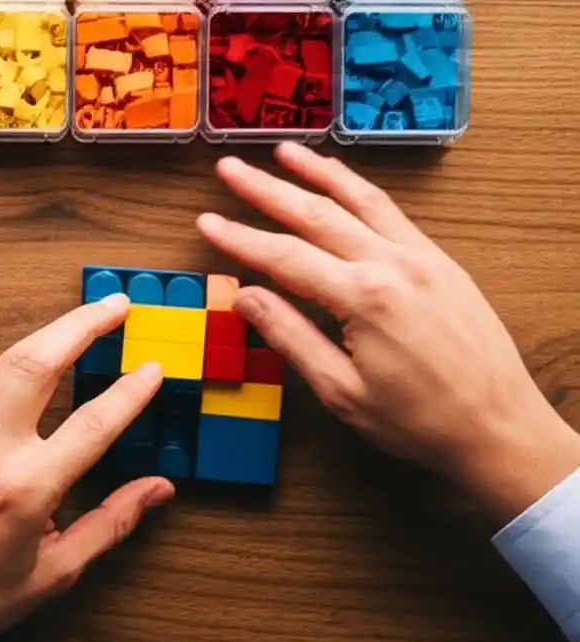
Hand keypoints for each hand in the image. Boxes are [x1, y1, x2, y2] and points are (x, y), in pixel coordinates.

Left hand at [0, 295, 173, 641]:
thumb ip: (111, 523)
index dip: (131, 392)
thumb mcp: (57, 572)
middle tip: (117, 304)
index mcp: (24, 489)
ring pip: (7, 363)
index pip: (92, 422)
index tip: (154, 368)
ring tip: (88, 317)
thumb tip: (157, 490)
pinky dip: (23, 359)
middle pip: (37, 362)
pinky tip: (45, 354)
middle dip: (81, 325)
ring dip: (50, 333)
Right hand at [197, 142, 579, 523]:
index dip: (240, 238)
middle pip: (317, 214)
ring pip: (360, 201)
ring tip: (284, 151)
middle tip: (230, 168)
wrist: (499, 426)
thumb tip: (247, 297)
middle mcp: (394, 265)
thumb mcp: (342, 390)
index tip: (206, 222)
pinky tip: (342, 183)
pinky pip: (392, 213)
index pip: (284, 257)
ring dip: (317, 173)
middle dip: (267, 189)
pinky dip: (360, 191)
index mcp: (364, 299)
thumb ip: (291, 336)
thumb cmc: (420, 421)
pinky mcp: (442, 263)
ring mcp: (422, 258)